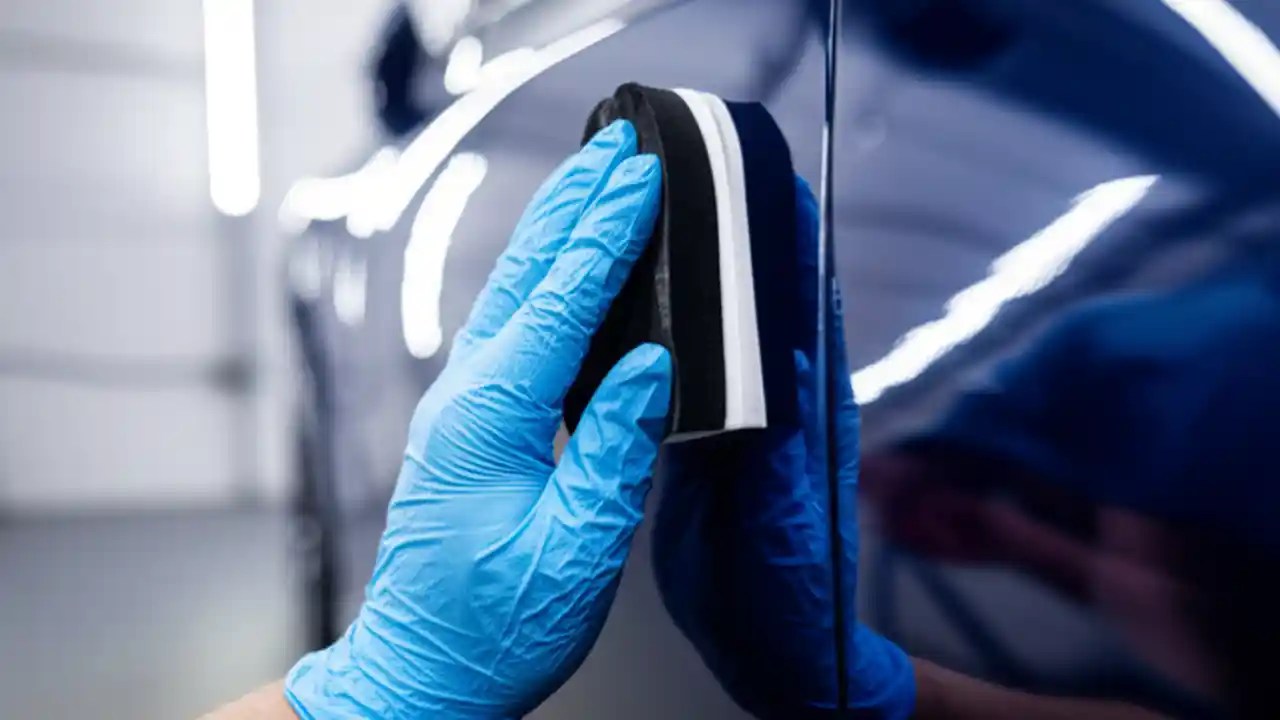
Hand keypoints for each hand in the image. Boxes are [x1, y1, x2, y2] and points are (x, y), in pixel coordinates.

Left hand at [286, 120, 670, 719]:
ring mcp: (459, 407)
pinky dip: (542, 279)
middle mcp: (465, 396)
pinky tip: (560, 267)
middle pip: (527, 275)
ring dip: (555, 231)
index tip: (643, 176)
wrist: (419, 673)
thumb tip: (654, 367)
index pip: (562, 300)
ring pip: (512, 294)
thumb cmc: (493, 628)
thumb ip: (616, 448)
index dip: (609, 233)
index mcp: (491, 416)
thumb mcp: (576, 547)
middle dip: (576, 204)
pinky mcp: (467, 425)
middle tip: (616, 145)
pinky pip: (509, 328)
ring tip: (591, 180)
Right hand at [653, 176, 914, 718]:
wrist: (768, 649)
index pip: (809, 294)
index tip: (770, 171)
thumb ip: (776, 453)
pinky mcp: (705, 441)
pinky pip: (688, 369)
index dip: (793, 230)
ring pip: (725, 328)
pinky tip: (635, 315)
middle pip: (764, 296)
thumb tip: (776, 376)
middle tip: (705, 177)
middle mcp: (781, 403)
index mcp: (810, 410)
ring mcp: (743, 419)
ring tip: (662, 226)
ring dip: (701, 277)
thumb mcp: (781, 527)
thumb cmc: (790, 598)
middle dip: (740, 233)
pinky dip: (666, 332)